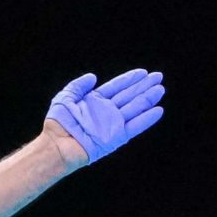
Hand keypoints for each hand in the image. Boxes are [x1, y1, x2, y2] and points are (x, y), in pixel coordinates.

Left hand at [44, 68, 164, 167]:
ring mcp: (112, 124)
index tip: (143, 72)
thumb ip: (79, 85)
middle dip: (144, 86)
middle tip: (158, 77)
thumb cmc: (58, 122)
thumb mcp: (66, 97)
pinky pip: (134, 127)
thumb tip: (93, 76)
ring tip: (160, 89)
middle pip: (130, 95)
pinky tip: (158, 110)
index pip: (117, 87)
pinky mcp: (116, 137)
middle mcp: (106, 112)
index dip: (130, 79)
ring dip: (148, 99)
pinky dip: (146, 119)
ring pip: (135, 108)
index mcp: (95, 101)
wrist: (56, 144)